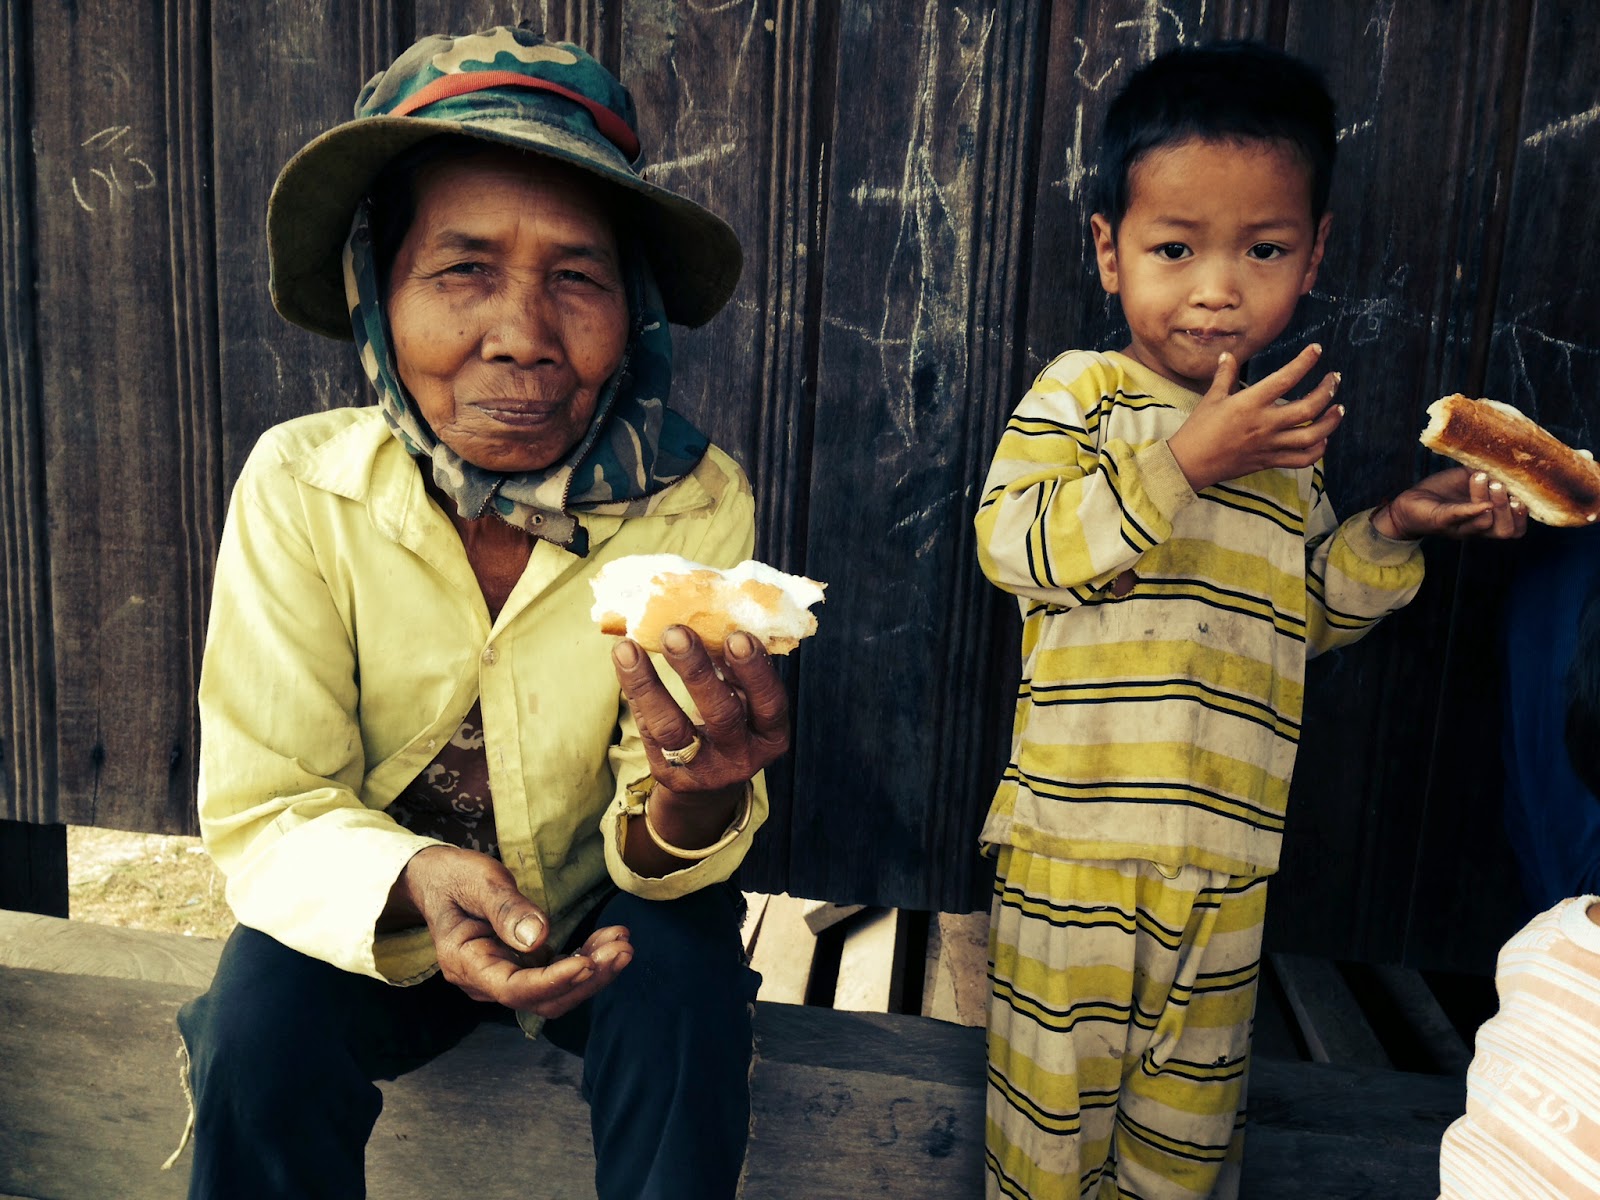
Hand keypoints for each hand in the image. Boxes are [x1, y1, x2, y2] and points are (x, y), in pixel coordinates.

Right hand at [392, 845, 631, 1016]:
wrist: (438, 878)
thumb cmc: (455, 876)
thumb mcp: (478, 882)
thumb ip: (506, 910)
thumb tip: (539, 938)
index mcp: (466, 964)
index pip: (514, 989)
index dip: (554, 981)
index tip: (588, 963)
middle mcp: (484, 981)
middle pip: (541, 999)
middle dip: (585, 979)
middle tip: (622, 950)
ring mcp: (503, 977)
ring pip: (554, 992)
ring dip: (592, 972)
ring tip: (623, 945)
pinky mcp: (520, 967)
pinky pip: (556, 974)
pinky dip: (585, 960)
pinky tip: (609, 942)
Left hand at [611, 626, 790, 793]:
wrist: (710, 781)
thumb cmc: (732, 721)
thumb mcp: (745, 701)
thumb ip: (735, 670)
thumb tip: (709, 613)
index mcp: (770, 734)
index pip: (770, 702)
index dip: (755, 671)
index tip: (737, 635)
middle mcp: (741, 757)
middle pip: (722, 715)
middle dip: (697, 671)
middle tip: (675, 632)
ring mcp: (704, 769)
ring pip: (673, 728)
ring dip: (649, 685)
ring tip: (628, 648)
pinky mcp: (669, 773)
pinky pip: (648, 731)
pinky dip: (635, 692)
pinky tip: (624, 660)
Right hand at [1167, 344, 1344, 491]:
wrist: (1189, 463)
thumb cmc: (1198, 429)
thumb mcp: (1211, 398)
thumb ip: (1225, 375)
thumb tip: (1229, 355)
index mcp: (1250, 403)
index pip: (1285, 378)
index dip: (1304, 362)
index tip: (1316, 350)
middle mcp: (1264, 423)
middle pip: (1308, 407)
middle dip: (1327, 391)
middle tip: (1334, 379)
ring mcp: (1269, 444)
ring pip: (1311, 435)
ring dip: (1330, 422)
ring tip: (1338, 409)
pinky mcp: (1269, 461)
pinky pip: (1301, 459)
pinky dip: (1317, 451)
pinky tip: (1322, 441)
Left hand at [1373, 467, 1527, 540]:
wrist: (1410, 502)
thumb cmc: (1443, 491)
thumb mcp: (1470, 479)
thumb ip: (1490, 472)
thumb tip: (1509, 456)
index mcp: (1487, 520)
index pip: (1515, 529)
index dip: (1523, 516)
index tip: (1526, 496)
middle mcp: (1475, 529)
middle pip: (1504, 530)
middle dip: (1509, 509)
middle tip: (1502, 486)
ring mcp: (1458, 527)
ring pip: (1484, 522)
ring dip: (1487, 498)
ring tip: (1482, 477)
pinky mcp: (1439, 521)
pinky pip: (1456, 517)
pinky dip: (1470, 510)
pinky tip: (1480, 503)